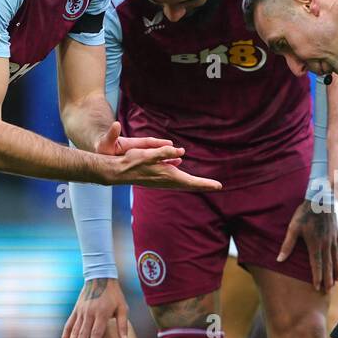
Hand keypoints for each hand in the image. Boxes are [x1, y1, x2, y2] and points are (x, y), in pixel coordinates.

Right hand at [61, 277, 128, 337]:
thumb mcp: (122, 308)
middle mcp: (89, 313)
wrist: (100, 278)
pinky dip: (65, 335)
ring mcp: (81, 312)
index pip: (96, 332)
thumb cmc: (114, 295)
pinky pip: (69, 324)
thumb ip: (122, 325)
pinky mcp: (76, 310)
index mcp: (102, 313)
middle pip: (83, 333)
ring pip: (74, 331)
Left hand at [94, 120, 180, 164]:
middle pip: (155, 149)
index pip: (147, 142)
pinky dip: (160, 164)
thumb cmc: (102, 145)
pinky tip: (169, 167)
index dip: (158, 143)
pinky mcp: (138, 161)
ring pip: (155, 157)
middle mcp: (137, 149)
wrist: (102, 149)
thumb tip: (115, 124)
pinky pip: (151, 163)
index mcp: (131, 144)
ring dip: (166, 159)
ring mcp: (138, 155)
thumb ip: (111, 134)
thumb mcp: (106, 140)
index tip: (170, 144)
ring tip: (179, 161)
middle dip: (167, 151)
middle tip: (181, 152)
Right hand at [107, 146, 222, 190]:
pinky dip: (184, 177)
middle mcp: (168, 181)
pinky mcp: (158, 178)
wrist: (118, 172)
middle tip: (217, 186)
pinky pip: (176, 178)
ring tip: (205, 182)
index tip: (218, 186)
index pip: (191, 182)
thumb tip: (181, 151)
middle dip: (203, 185)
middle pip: (190, 184)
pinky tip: (180, 164)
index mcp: (169, 176)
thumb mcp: (149, 154)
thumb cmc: (133, 162)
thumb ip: (165, 153)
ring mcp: (163, 181)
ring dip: (194, 182)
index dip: (205, 183)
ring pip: (183, 182)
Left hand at [277, 199, 337, 292]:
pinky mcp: (335, 232)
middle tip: (328, 290)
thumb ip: (287, 245)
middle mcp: (325, 244)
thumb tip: (279, 260)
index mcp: (315, 245)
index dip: (317, 278)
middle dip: (328, 279)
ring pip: (335, 258)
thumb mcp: (293, 228)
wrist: (320, 199)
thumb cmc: (304, 213)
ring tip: (337, 280)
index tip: (318, 288)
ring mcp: (332, 239)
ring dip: (335, 270)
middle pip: (327, 265)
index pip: (316, 265)